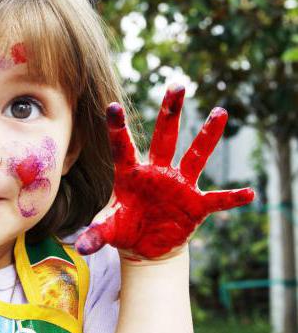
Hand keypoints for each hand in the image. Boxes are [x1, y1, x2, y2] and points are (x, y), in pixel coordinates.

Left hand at [74, 84, 253, 259]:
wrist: (146, 245)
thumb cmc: (125, 228)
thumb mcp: (109, 230)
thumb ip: (97, 234)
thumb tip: (82, 247)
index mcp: (130, 174)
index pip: (122, 148)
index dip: (117, 128)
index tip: (112, 106)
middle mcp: (156, 173)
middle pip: (164, 137)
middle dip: (170, 112)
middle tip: (177, 85)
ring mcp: (178, 186)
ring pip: (194, 155)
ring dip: (206, 136)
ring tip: (219, 111)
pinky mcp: (194, 204)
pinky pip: (216, 199)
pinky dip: (231, 198)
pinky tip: (249, 193)